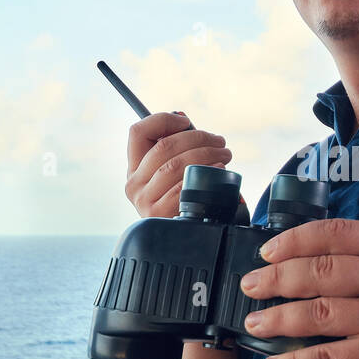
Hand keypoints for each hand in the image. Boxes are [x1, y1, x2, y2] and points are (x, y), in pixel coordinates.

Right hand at [125, 111, 241, 217]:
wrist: (185, 238)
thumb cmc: (183, 199)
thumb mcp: (172, 173)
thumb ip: (174, 149)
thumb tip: (182, 121)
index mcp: (134, 168)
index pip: (138, 132)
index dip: (163, 120)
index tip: (186, 121)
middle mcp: (133, 183)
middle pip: (164, 146)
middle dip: (198, 137)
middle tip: (220, 141)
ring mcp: (144, 201)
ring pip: (175, 165)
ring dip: (206, 154)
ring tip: (225, 155)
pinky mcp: (160, 215)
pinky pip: (182, 189)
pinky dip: (205, 176)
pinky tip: (220, 172)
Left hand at [238, 218, 358, 358]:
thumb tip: (293, 261)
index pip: (336, 234)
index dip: (295, 240)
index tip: (267, 252)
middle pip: (321, 272)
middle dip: (276, 279)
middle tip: (251, 286)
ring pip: (319, 313)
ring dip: (278, 319)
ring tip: (255, 324)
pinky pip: (328, 356)